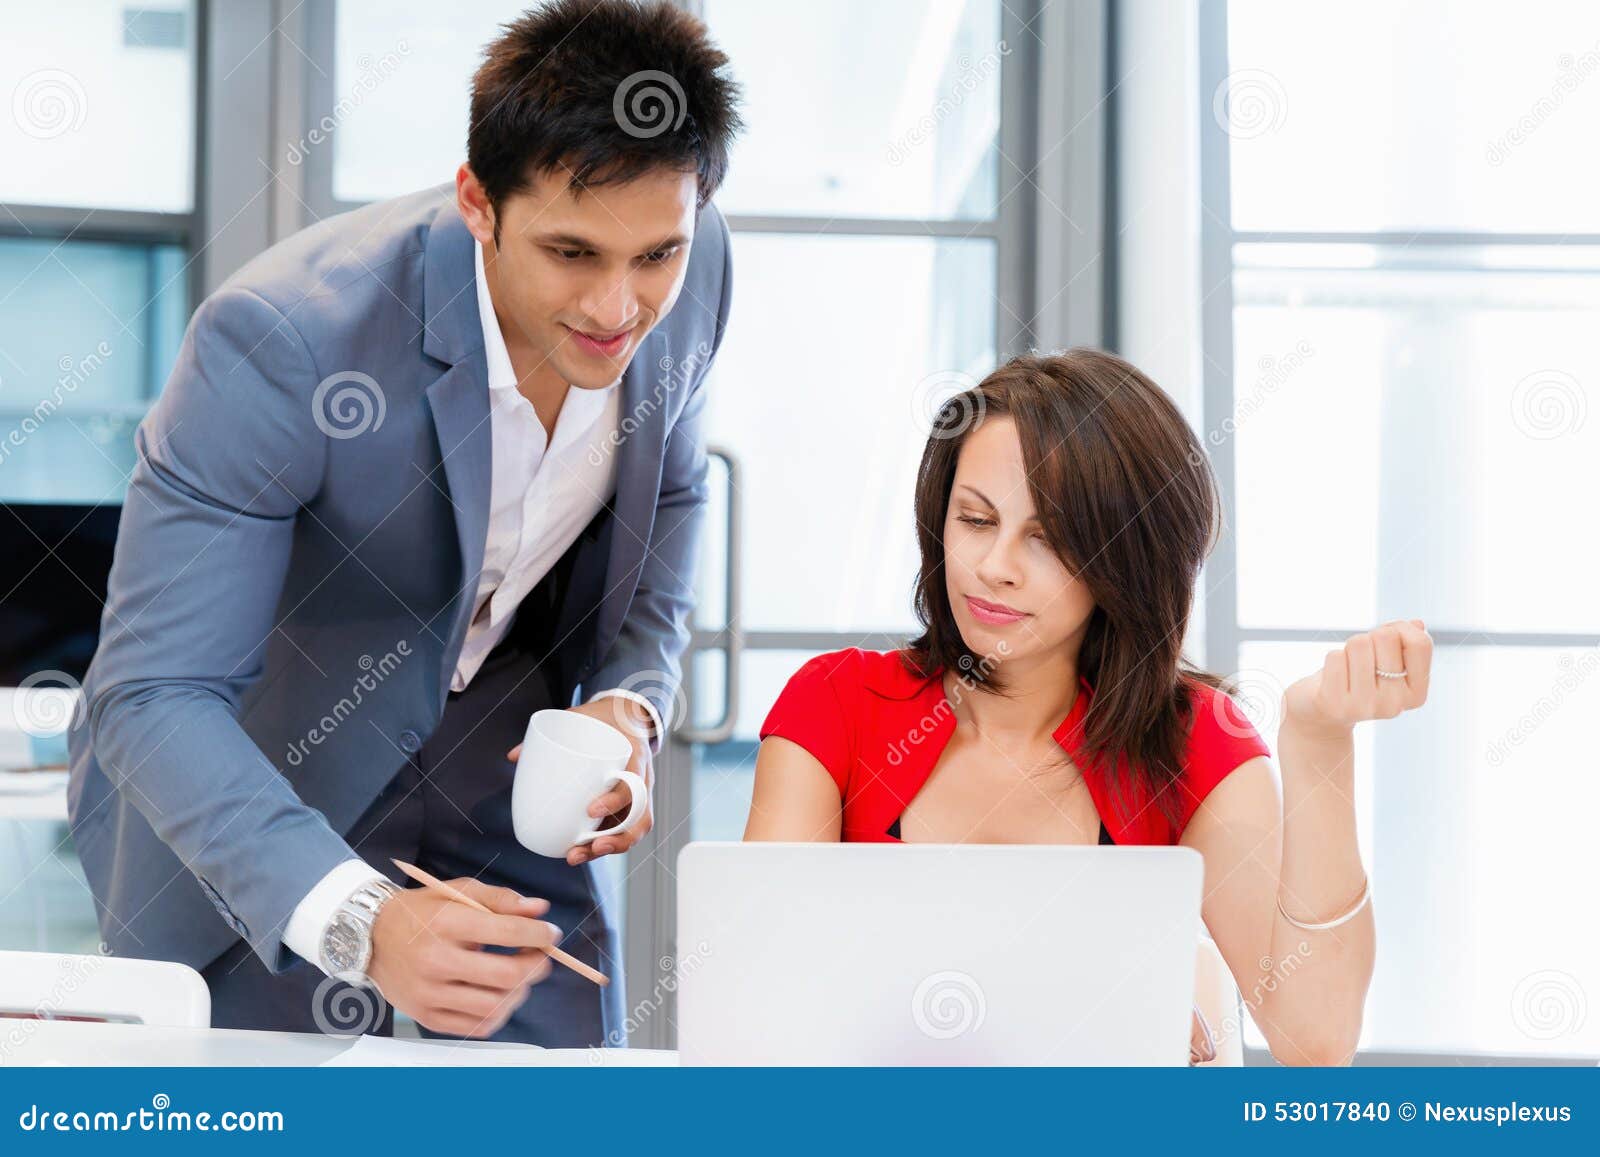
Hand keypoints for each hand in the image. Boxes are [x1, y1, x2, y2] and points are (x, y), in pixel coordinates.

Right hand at [367, 877, 559, 1038]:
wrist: (372, 936)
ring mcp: (429, 993)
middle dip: (536, 966)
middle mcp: (436, 961)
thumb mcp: (458, 891)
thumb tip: (540, 910)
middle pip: (506, 975)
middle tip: (539, 957)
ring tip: (517, 976)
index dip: (540, 935)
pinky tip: (497, 994)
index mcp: (446, 923)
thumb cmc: (421, 912)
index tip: (551, 934)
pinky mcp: (427, 1016)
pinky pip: (476, 1027)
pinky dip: (497, 1013)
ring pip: (495, 1006)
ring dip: (519, 992)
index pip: (508, 932)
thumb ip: (501, 899)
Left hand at [507, 698, 654, 866]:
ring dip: (610, 848)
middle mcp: (643, 780)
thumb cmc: (603, 720)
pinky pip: (625, 829)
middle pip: (640, 818)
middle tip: (586, 847)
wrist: (627, 718)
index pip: (634, 783)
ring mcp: (640, 794)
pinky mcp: (630, 805)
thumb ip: (550, 734)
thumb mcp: (580, 716)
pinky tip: (582, 851)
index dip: (615, 800)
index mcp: (635, 756)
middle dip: (616, 839)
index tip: (591, 809)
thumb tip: (513, 756)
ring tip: (577, 856)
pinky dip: (605, 843)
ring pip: (635, 829)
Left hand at [1282, 618, 1432, 741]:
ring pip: (1359, 643)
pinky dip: (1332, 658)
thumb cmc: (1358, 679)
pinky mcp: (1336, 703)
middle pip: (1387, 637)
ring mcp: (1366, 706)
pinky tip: (1332, 676)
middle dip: (1371, 638)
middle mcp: (1395, 704)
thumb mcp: (1387, 662)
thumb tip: (1417, 624)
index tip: (1387, 639)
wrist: (1322, 714)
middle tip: (1362, 658)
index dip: (1401, 629)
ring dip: (1349, 648)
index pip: (1420, 643)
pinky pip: (1335, 656)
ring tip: (1347, 667)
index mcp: (1416, 694)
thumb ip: (1405, 642)